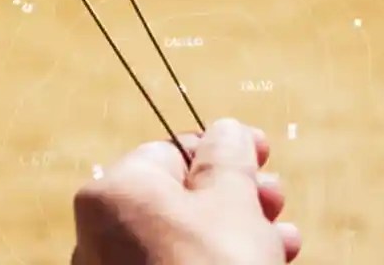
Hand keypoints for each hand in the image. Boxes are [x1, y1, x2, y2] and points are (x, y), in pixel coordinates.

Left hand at [72, 118, 300, 264]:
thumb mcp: (233, 198)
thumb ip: (228, 155)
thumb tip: (225, 131)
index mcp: (114, 192)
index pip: (172, 151)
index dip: (224, 150)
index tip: (263, 153)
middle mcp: (99, 237)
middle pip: (180, 199)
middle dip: (238, 196)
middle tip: (276, 199)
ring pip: (184, 242)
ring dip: (239, 233)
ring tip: (284, 240)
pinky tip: (266, 264)